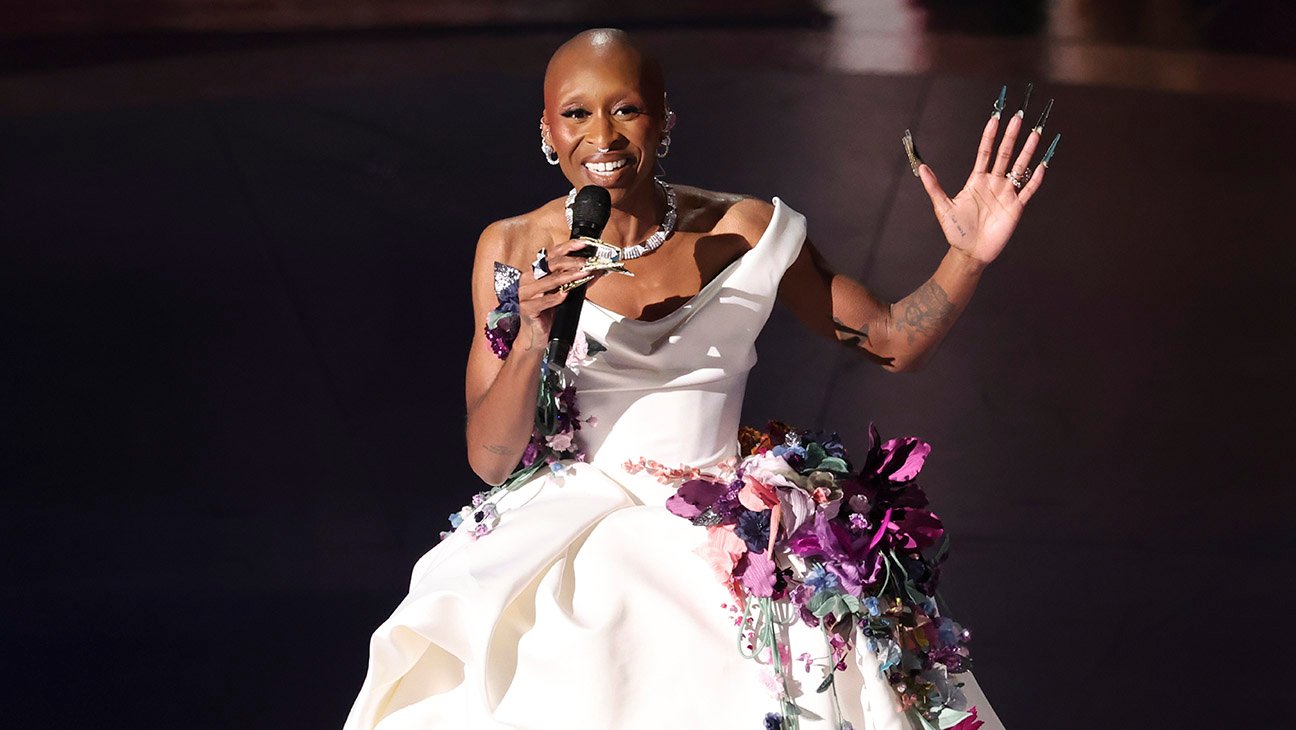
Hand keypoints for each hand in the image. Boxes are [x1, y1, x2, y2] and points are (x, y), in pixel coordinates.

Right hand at [513, 239, 602, 351]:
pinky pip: (544, 300)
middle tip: (588, 263)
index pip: (552, 254)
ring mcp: (526, 293)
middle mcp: (528, 279)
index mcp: (535, 272)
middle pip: (551, 264)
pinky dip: (557, 297)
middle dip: (572, 262)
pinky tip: (566, 294)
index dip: (568, 247)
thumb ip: (578, 281)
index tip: (584, 243)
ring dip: (569, 276)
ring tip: (583, 274)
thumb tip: (597, 270)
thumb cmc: (548, 313)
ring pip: (550, 280)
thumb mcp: (564, 293)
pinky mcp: (527, 308)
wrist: (536, 336)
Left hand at [915, 97, 1056, 265]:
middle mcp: (994, 183)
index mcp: (977, 180)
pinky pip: (1028, 190)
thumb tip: (922, 168)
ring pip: (1019, 167)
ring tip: (1036, 133)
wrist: (969, 253)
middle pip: (1004, 154)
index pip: (985, 153)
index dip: (990, 136)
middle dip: (1011, 136)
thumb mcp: (942, 207)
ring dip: (1027, 151)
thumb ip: (934, 187)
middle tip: (1017, 117)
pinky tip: (1043, 165)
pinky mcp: (1016, 207)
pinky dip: (1036, 179)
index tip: (995, 118)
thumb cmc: (956, 231)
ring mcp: (1006, 194)